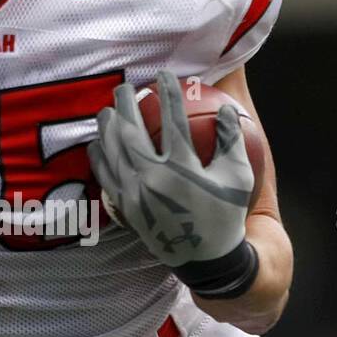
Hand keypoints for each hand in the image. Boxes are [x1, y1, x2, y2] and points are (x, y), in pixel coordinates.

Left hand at [87, 69, 253, 270]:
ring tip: (106, 110)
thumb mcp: (239, 178)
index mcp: (183, 169)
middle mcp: (153, 179)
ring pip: (112, 152)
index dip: (167, 93)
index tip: (164, 75)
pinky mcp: (125, 208)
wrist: (207, 261)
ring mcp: (135, 194)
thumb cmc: (226, 216)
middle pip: (131, 132)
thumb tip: (225, 109)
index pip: (171, 120)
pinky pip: (105, 177)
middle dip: (125, 104)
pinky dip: (99, 157)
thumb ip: (232, 141)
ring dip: (107, 127)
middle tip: (125, 88)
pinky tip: (97, 144)